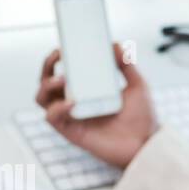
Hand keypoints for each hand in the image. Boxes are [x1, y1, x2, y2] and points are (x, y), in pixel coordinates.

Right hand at [36, 42, 159, 168]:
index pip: (62, 71)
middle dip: (47, 66)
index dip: (56, 59)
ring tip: (62, 79)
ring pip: (42, 99)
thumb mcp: (137, 85)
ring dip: (47, 85)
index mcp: (85, 91)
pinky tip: (72, 102)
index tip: (63, 46)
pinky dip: (57, 108)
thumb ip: (127, 64)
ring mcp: (71, 117)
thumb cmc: (141, 118)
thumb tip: (117, 44)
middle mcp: (73, 103)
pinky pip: (52, 118)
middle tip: (59, 56)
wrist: (146, 144)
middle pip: (46, 83)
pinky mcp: (71, 132)